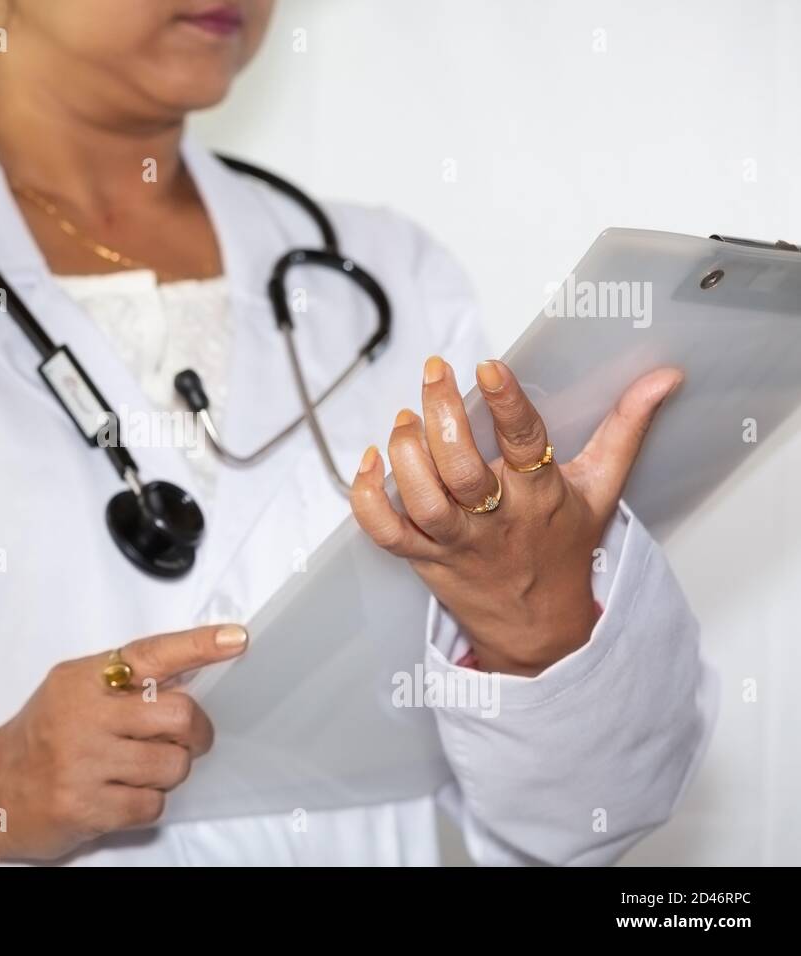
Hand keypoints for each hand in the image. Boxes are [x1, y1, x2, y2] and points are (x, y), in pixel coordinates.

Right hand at [0, 623, 247, 860]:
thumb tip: (188, 680)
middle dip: (195, 732)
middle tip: (186, 739)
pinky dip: (147, 803)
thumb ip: (123, 684)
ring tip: (139, 771)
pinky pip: (151, 804)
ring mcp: (81, 762)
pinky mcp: (83, 806)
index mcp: (82, 679)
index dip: (197, 646)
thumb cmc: (42, 738)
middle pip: (177, 714)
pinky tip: (120, 795)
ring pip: (172, 764)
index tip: (235, 639)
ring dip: (168, 772)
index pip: (150, 654)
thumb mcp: (72, 692)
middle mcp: (81, 715)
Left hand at [351, 355, 681, 676]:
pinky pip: (386, 532)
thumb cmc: (563, 547)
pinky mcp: (423, 559)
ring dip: (406, 455)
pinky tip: (367, 462)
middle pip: (461, 470)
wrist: (540, 629)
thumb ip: (625, 428)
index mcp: (539, 495)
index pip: (526, 444)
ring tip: (405, 417)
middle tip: (434, 372)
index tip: (488, 365)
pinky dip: (366, 499)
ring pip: (422, 500)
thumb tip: (664, 377)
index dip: (506, 404)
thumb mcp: (601, 489)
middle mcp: (495, 518)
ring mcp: (456, 542)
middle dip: (442, 416)